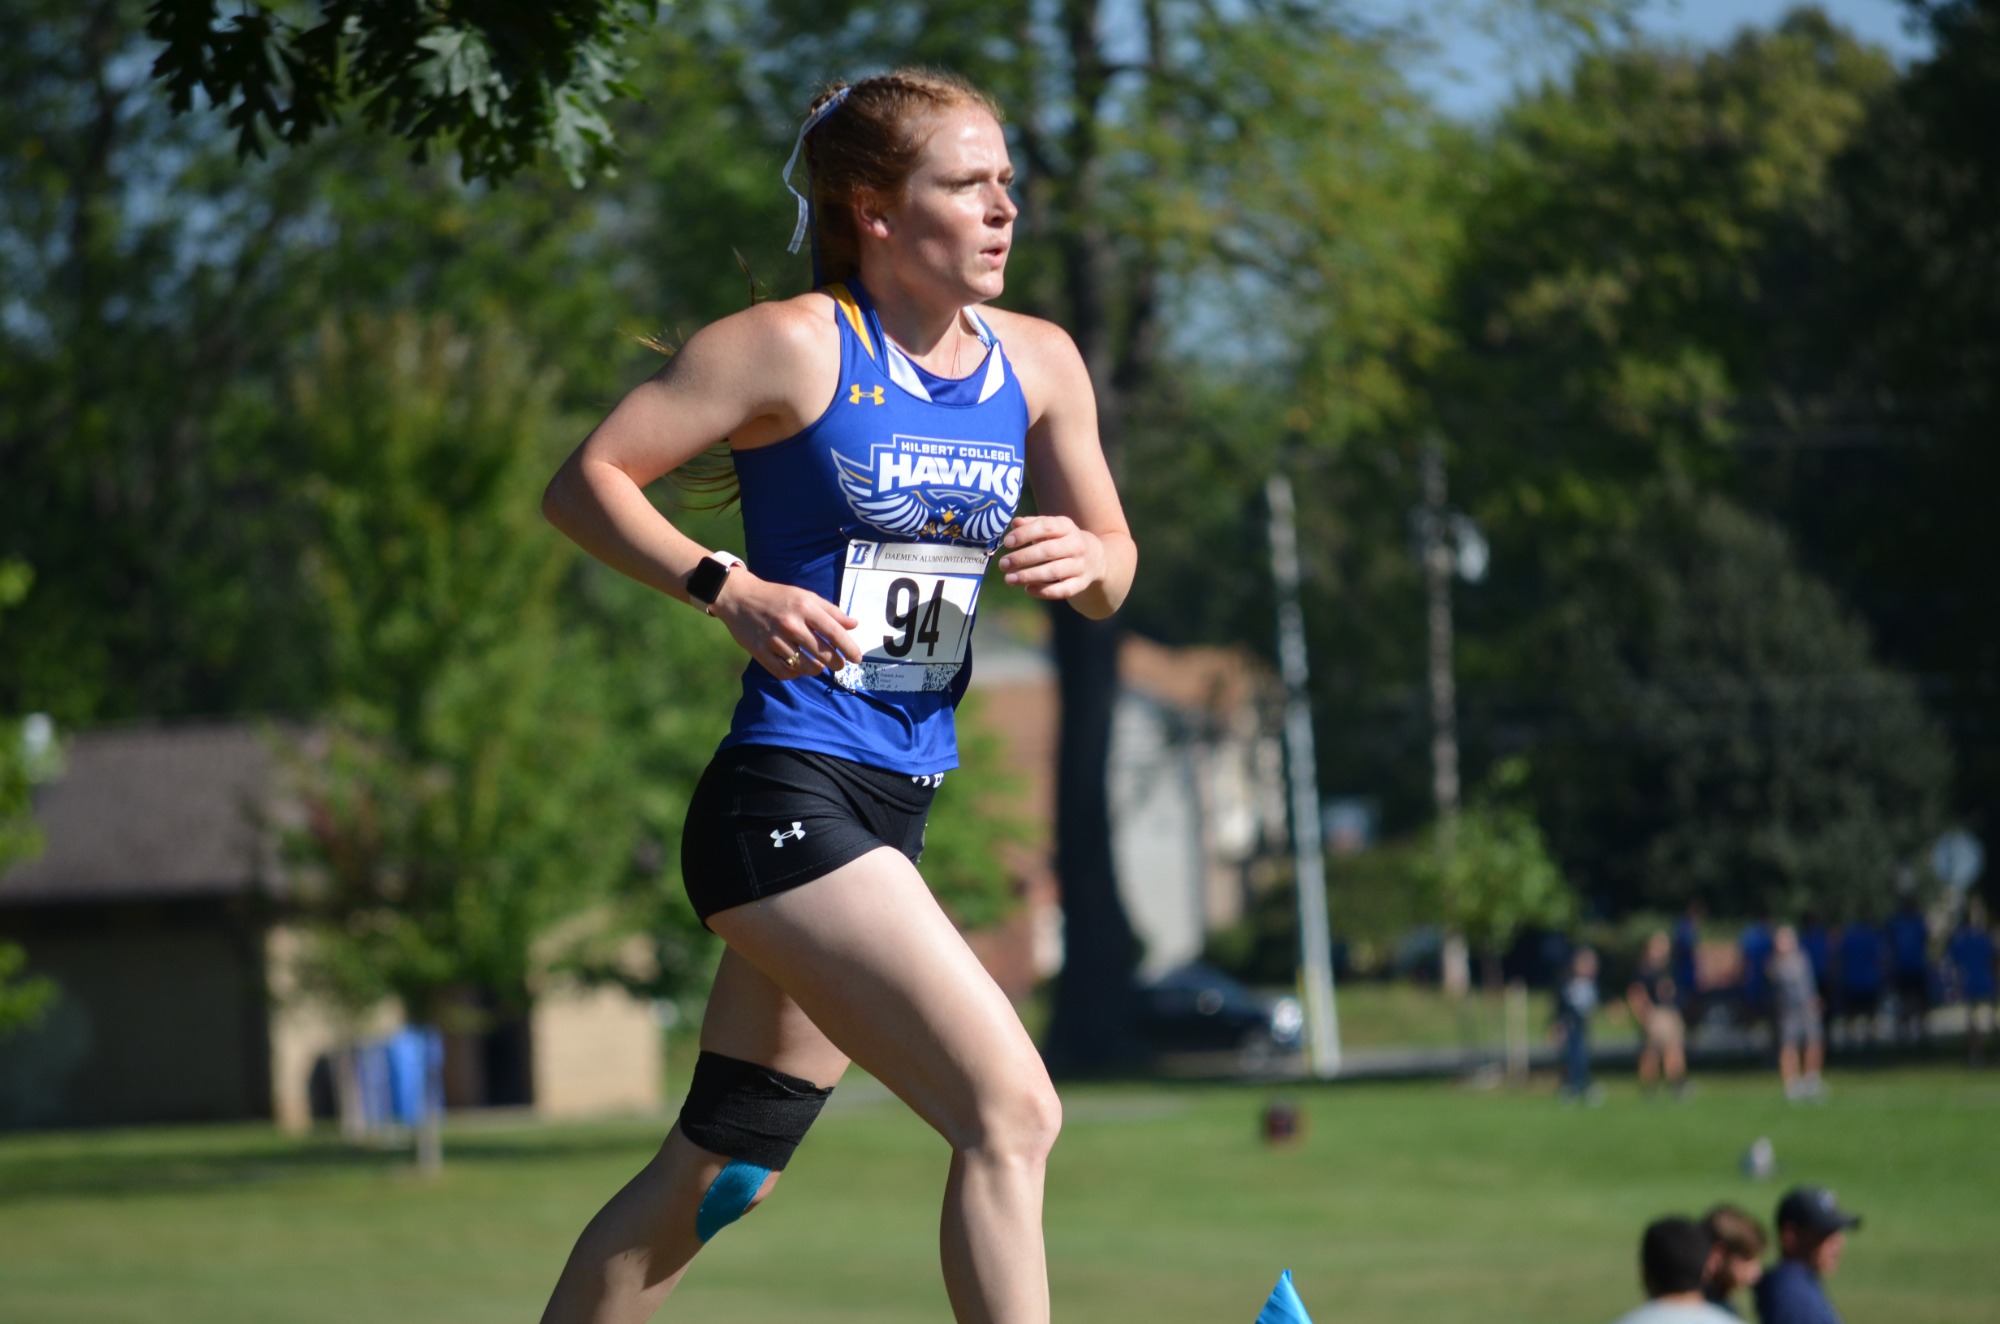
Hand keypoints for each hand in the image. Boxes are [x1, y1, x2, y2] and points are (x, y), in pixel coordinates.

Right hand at [710, 572, 861, 679]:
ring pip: (806, 666)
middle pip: (823, 654)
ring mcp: (774, 639)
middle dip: (836, 663)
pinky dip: (795, 674)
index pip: (834, 633)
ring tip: (818, 665)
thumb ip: (830, 611)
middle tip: (838, 664)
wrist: (739, 597)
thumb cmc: (777, 597)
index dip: (849, 648)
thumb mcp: (805, 596)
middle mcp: (791, 624)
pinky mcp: (760, 652)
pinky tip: (798, 667)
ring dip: (817, 669)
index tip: (857, 658)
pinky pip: (784, 672)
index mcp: (805, 608)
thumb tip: (854, 624)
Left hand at [997, 515, 1104, 601]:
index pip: (1045, 527)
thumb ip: (1032, 524)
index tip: (1007, 542)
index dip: (1025, 534)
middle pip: (1048, 551)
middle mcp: (1075, 545)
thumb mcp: (1051, 528)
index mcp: (1066, 527)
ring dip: (1029, 576)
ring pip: (1054, 572)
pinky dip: (1045, 591)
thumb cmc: (1062, 540)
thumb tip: (1015, 523)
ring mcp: (1080, 565)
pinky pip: (1063, 590)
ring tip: (1010, 579)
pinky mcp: (1081, 583)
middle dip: (1023, 558)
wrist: (1094, 557)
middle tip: (1003, 564)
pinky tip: (1028, 589)